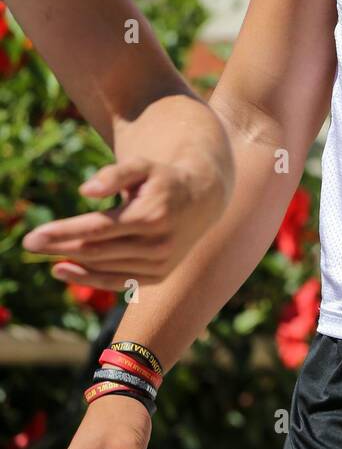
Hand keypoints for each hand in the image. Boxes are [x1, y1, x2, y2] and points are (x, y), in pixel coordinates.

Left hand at [21, 155, 226, 289]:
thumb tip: (84, 190)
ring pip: (105, 267)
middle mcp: (158, 244)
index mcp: (152, 215)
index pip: (97, 228)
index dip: (62, 233)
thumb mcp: (142, 166)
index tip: (32, 237)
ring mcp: (160, 263)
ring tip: (47, 256)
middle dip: (60, 247)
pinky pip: (118, 282)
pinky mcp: (159, 275)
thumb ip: (114, 174)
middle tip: (30, 244)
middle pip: (97, 250)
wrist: (203, 200)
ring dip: (72, 263)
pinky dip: (89, 278)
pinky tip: (65, 270)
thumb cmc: (163, 178)